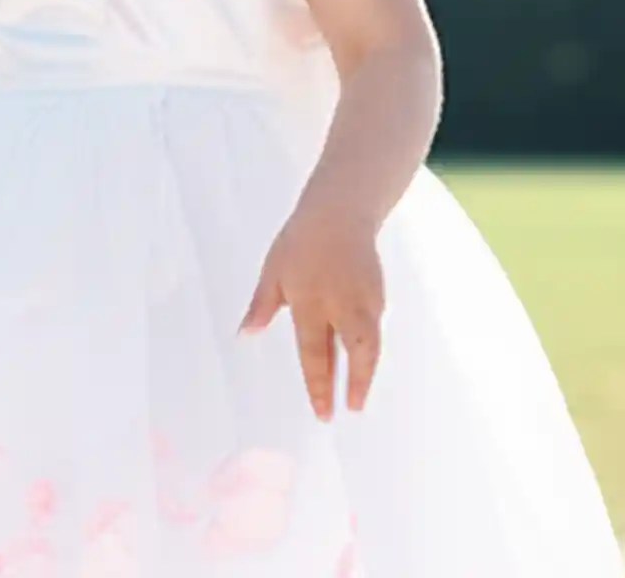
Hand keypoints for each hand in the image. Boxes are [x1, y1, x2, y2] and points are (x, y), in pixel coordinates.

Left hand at [241, 209, 384, 421]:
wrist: (340, 213)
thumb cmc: (300, 242)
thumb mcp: (273, 271)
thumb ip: (262, 306)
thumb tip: (246, 335)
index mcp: (312, 303)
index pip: (315, 353)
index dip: (319, 385)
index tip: (323, 412)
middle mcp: (343, 306)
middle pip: (356, 353)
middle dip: (354, 385)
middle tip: (349, 410)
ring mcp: (365, 301)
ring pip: (370, 345)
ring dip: (366, 372)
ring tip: (358, 396)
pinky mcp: (378, 296)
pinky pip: (373, 330)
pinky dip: (369, 351)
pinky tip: (362, 364)